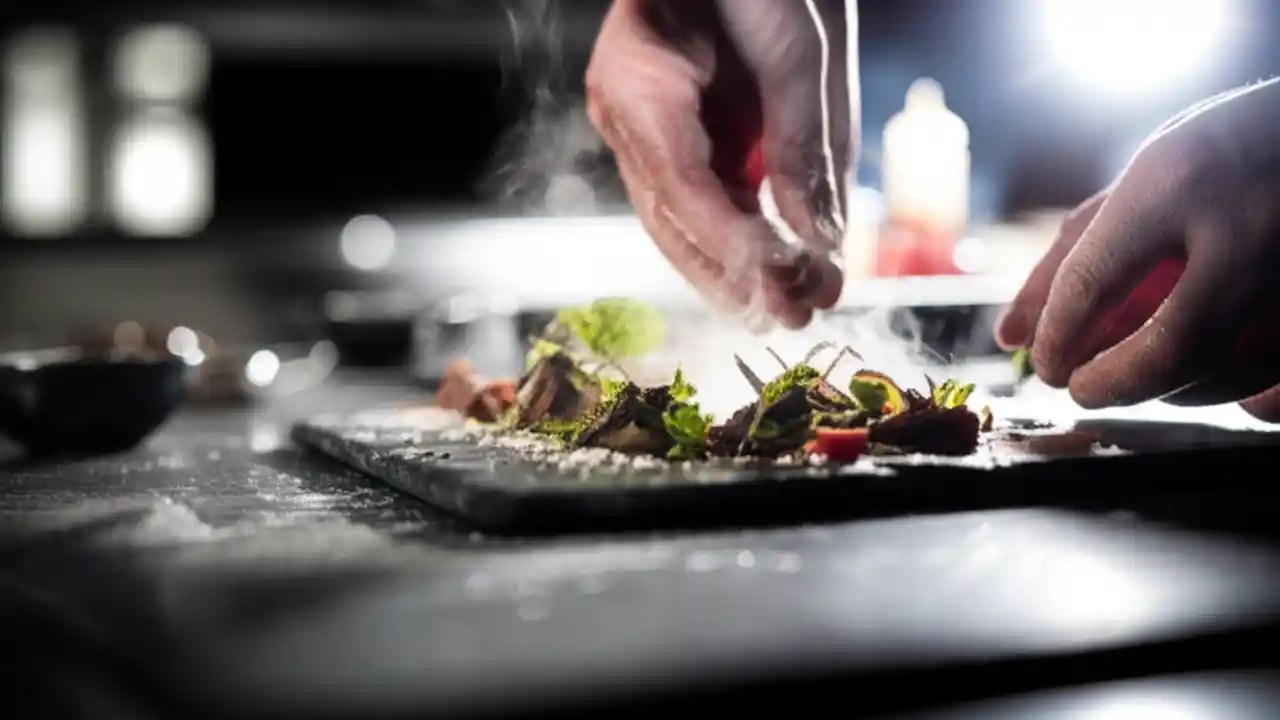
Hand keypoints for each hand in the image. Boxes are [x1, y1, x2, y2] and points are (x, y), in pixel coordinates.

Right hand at [585, 0, 853, 328]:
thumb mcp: (796, 46)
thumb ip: (803, 142)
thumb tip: (817, 238)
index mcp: (635, 82)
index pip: (679, 183)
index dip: (730, 242)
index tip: (780, 283)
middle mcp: (628, 114)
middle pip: (672, 220)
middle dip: (738, 275)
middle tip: (801, 312)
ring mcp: (646, 129)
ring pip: (685, 223)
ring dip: (744, 267)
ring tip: (807, 298)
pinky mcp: (675, 137)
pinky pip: (705, 201)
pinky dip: (746, 235)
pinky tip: (787, 264)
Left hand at [996, 79, 1279, 420]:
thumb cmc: (1218, 158)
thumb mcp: (1138, 185)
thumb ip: (1067, 259)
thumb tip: (1010, 340)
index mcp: (1176, 181)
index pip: (1091, 281)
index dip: (1057, 338)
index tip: (1047, 363)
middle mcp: (1247, 226)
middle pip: (1170, 347)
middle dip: (1113, 384)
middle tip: (1083, 390)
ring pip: (1229, 375)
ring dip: (1169, 392)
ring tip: (1139, 377)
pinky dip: (1245, 399)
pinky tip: (1212, 380)